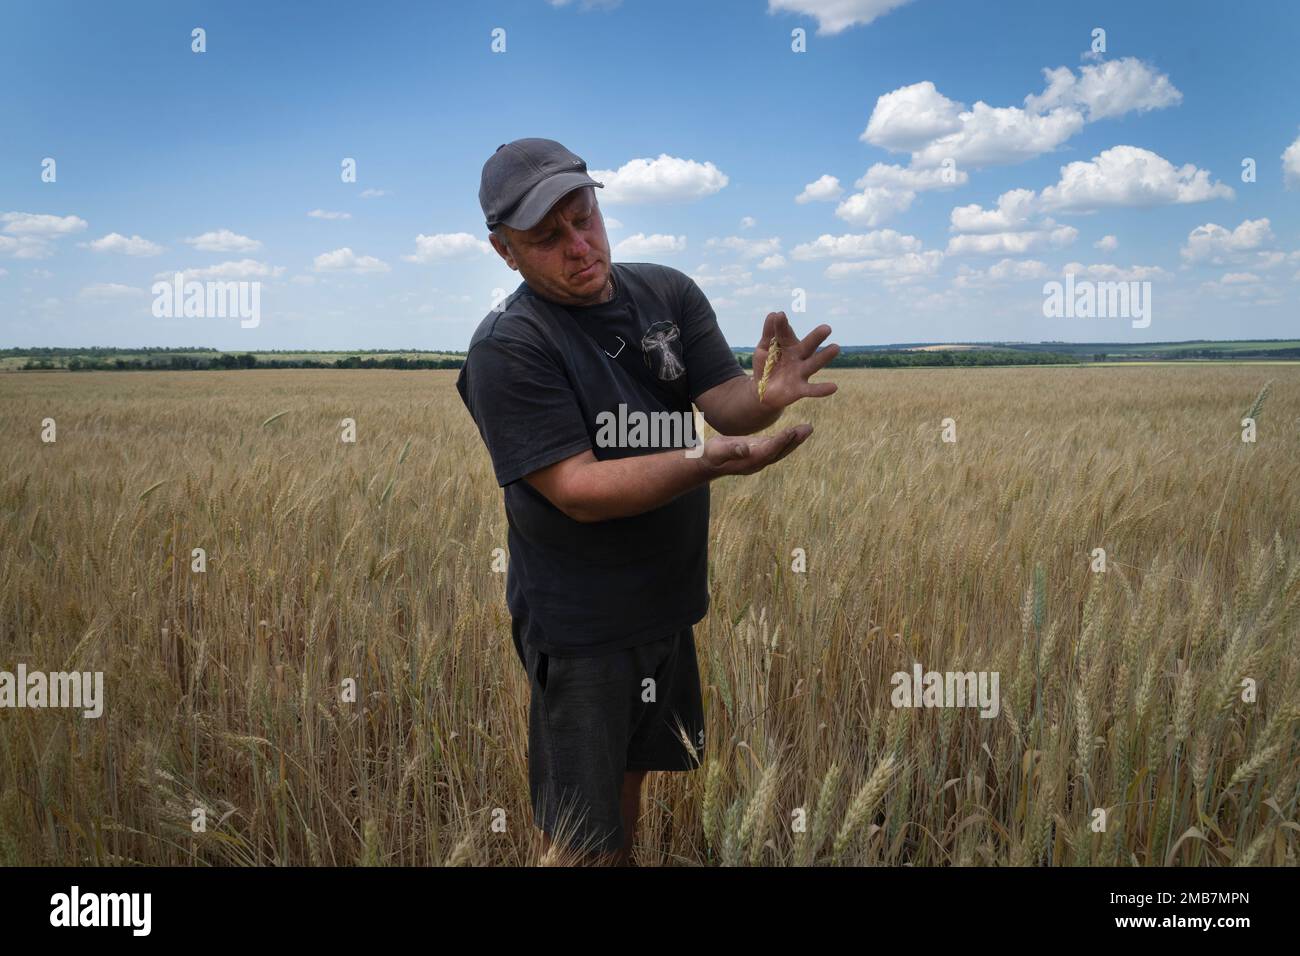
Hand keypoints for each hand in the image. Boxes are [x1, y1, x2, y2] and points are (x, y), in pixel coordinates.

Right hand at [699, 423, 813, 476]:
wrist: (707, 462)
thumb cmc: (710, 455)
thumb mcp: (717, 451)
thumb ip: (731, 450)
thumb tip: (745, 449)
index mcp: (749, 461)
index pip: (769, 451)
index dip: (781, 441)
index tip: (792, 431)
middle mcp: (758, 462)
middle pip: (780, 451)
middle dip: (794, 440)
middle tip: (808, 428)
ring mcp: (760, 458)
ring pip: (781, 449)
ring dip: (794, 439)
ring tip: (807, 428)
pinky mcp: (759, 452)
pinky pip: (776, 446)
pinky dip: (786, 438)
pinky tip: (794, 431)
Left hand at [752, 312, 838, 407]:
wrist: (763, 391)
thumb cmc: (765, 365)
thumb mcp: (763, 349)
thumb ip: (768, 333)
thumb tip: (773, 314)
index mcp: (787, 345)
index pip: (785, 334)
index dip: (782, 325)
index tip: (779, 316)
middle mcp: (797, 357)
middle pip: (807, 346)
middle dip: (815, 337)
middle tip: (826, 328)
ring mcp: (800, 373)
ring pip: (813, 364)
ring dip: (824, 357)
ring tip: (836, 348)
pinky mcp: (800, 389)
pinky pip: (812, 389)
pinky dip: (822, 389)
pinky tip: (834, 387)